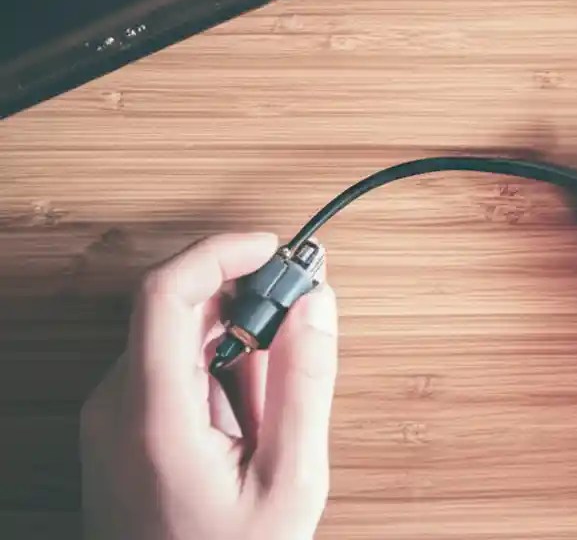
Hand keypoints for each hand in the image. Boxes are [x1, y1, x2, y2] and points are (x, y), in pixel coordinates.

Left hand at [81, 233, 338, 539]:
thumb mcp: (291, 479)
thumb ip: (305, 383)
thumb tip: (316, 303)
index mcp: (152, 417)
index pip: (166, 294)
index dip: (221, 253)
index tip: (272, 247)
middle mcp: (114, 409)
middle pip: (177, 311)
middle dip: (246, 304)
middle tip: (304, 319)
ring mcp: (109, 420)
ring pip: (177, 339)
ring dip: (236, 345)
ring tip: (275, 407)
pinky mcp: (117, 430)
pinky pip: (168, 369)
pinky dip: (217, 370)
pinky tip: (248, 421)